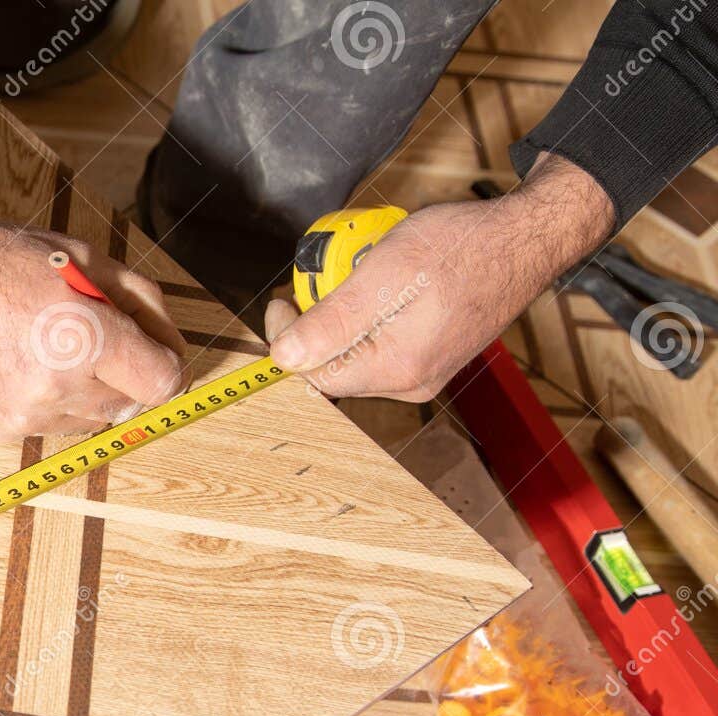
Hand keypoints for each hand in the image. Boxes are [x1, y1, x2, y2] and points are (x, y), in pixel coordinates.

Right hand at [0, 211, 187, 442]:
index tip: (153, 352)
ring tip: (43, 346)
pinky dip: (41, 400)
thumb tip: (173, 347)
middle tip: (86, 336)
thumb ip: (141, 301)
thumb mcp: (83, 255)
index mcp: (84, 337)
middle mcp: (55, 385)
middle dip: (119, 373)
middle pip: (126, 405)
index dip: (165, 364)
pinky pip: (44, 425)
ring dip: (81, 390)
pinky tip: (11, 362)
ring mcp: (22, 414)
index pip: (162, 383)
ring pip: (86, 420)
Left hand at [265, 154, 614, 400]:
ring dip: (341, 321)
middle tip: (319, 283)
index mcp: (397, 368)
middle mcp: (411, 382)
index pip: (314, 373)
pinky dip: (368, 319)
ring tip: (353, 280)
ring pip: (356, 358)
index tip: (284, 300)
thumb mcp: (385, 273)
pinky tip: (378, 289)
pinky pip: (381, 348)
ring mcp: (425, 373)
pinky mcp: (432, 358)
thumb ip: (333, 321)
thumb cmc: (463, 247)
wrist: (525, 239)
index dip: (288, 337)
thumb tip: (285, 356)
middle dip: (316, 327)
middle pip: (334, 369)